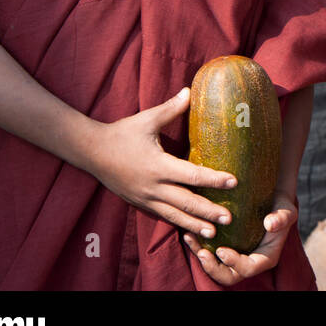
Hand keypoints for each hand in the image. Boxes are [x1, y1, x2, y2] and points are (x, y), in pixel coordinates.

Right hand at [90, 87, 236, 239]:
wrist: (91, 152)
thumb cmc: (121, 134)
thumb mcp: (147, 120)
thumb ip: (171, 108)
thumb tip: (190, 91)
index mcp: (158, 166)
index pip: (192, 175)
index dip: (214, 179)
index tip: (234, 182)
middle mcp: (153, 186)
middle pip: (186, 202)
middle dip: (208, 212)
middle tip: (230, 219)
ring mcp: (145, 198)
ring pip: (174, 215)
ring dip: (195, 225)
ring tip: (214, 235)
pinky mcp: (140, 203)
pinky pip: (162, 216)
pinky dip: (178, 224)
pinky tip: (191, 231)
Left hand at [183, 191, 298, 285]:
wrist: (272, 200)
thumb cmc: (281, 206)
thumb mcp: (287, 210)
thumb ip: (282, 218)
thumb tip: (270, 224)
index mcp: (265, 258)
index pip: (248, 269)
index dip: (234, 263)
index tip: (222, 250)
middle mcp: (249, 261)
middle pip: (228, 276)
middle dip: (212, 268)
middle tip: (202, 253)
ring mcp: (235, 256)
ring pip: (215, 267)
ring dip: (200, 256)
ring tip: (189, 238)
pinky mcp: (225, 247)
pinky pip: (209, 253)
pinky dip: (197, 245)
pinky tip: (188, 232)